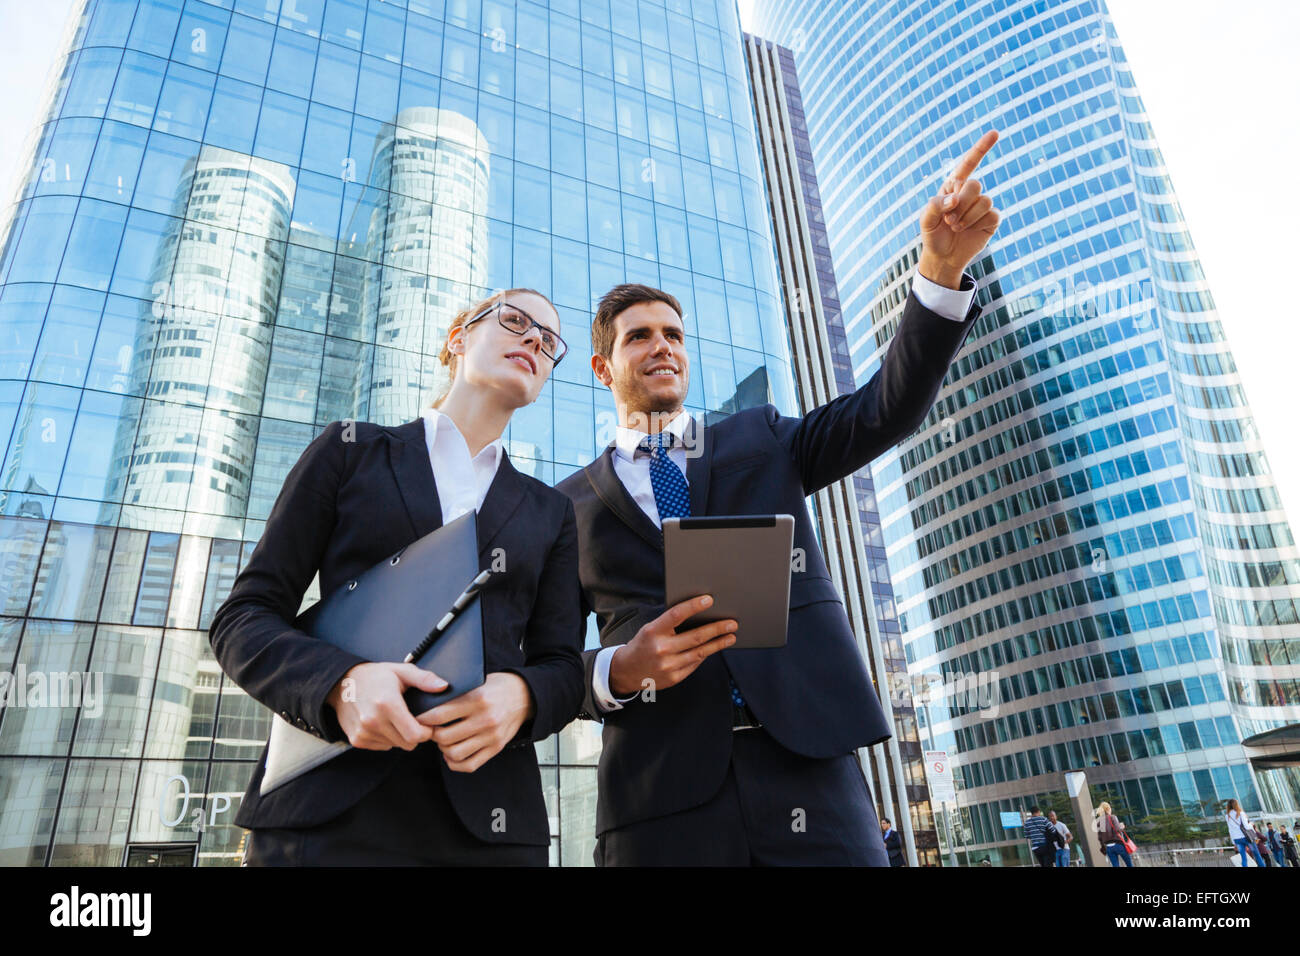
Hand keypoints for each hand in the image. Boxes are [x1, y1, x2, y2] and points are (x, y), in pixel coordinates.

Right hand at [326, 661, 446, 750]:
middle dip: (415, 734)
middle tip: (412, 719)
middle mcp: (373, 721)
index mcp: (387, 703)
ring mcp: (363, 732)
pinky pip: (382, 747)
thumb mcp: (401, 671)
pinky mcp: (356, 740)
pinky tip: (382, 723)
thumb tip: (444, 687)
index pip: (416, 735)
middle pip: (408, 744)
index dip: (426, 731)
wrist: (341, 683)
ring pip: (395, 746)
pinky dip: (386, 738)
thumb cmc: (375, 676)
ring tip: (394, 718)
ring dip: (399, 736)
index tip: (426, 722)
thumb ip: (424, 679)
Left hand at [415, 672, 534, 772]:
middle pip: (444, 737)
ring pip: (454, 753)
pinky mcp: (496, 748)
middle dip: (432, 735)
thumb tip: (427, 705)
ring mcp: (491, 736)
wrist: (525, 696)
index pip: (439, 715)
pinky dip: (455, 763)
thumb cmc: (497, 687)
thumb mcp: (477, 682)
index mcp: (477, 699)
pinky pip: (469, 764)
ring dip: (443, 749)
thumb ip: (456, 694)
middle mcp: (485, 719)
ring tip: (443, 740)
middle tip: (431, 729)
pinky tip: (452, 753)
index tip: (418, 718)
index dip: (423, 718)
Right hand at [607, 595, 736, 696]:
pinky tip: (714, 648)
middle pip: (695, 637)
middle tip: (732, 623)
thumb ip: (669, 623)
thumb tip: (698, 614)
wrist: (626, 671)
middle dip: (717, 629)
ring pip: (700, 652)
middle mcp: (661, 649)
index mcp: (653, 632)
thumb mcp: (650, 629)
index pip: (676, 615)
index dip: (694, 606)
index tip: (709, 599)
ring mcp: (668, 665)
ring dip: (718, 643)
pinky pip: (695, 663)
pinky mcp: (674, 677)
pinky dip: (705, 655)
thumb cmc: (642, 645)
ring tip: (731, 636)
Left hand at [918, 129, 1000, 287]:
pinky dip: (977, 223)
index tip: (995, 133)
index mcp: (953, 187)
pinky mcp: (992, 219)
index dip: (981, 148)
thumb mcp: (926, 220)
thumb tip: (954, 198)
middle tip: (949, 220)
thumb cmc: (933, 235)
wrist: (943, 257)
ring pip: (984, 200)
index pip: (968, 164)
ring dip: (967, 216)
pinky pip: (992, 214)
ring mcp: (982, 205)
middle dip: (961, 203)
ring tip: (955, 227)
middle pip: (975, 184)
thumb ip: (935, 205)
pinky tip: (968, 230)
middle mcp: (969, 193)